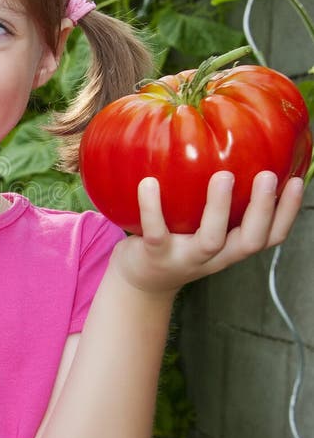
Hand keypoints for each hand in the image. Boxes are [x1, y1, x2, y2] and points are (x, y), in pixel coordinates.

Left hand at [110, 170, 304, 295]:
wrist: (139, 282)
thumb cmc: (176, 244)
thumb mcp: (203, 229)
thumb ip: (219, 206)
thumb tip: (234, 155)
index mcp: (231, 248)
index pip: (270, 236)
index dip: (287, 213)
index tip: (297, 182)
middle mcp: (214, 257)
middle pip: (249, 241)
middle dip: (262, 209)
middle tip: (267, 175)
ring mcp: (185, 257)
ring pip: (210, 240)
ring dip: (219, 208)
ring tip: (224, 175)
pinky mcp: (155, 255)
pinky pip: (156, 232)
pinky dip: (152, 208)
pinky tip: (149, 182)